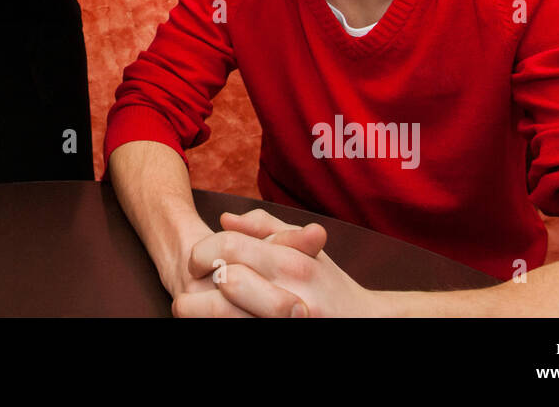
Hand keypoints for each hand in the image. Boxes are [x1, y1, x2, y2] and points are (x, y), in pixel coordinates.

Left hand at [174, 209, 379, 316]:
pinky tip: (217, 321)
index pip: (230, 247)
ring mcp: (285, 323)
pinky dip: (218, 325)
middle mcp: (291, 295)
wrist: (368, 325)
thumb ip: (265, 227)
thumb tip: (225, 219)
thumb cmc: (329, 286)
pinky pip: (235, 330)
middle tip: (190, 290)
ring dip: (199, 312)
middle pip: (227, 281)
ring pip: (224, 316)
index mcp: (293, 264)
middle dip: (200, 282)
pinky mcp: (279, 339)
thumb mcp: (306, 249)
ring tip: (192, 308)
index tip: (196, 261)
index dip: (202, 251)